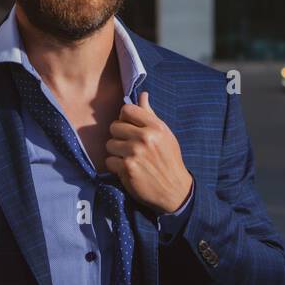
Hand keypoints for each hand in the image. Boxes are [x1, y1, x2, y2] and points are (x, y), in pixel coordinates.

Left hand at [105, 91, 192, 213]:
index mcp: (155, 126)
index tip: (129, 128)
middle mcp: (145, 137)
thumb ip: (150, 115)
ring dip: (116, 152)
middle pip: (114, 126)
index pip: (127, 109)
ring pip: (109, 144)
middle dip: (119, 137)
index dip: (124, 118)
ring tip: (128, 158)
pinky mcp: (127, 169)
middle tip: (128, 146)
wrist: (175, 190)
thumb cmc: (169, 160)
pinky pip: (109, 161)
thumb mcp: (165, 135)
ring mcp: (135, 153)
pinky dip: (115, 167)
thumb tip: (143, 94)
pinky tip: (127, 169)